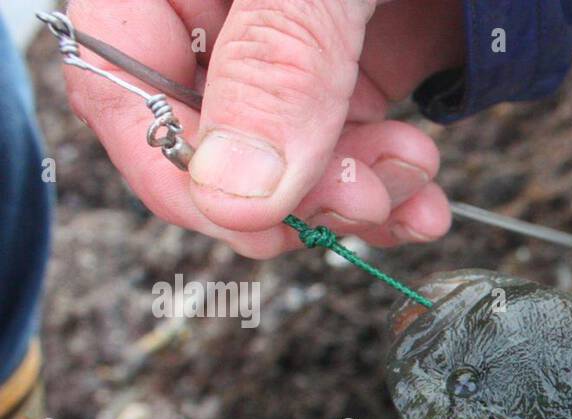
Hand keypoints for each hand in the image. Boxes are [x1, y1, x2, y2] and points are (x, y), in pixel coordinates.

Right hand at [63, 0, 465, 257]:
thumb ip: (280, 60)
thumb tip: (233, 188)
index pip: (119, 79)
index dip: (175, 166)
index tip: (249, 217)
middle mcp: (223, 9)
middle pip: (210, 139)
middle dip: (289, 190)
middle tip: (356, 202)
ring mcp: (293, 43)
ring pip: (291, 162)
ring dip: (354, 197)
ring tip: (412, 185)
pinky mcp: (359, 67)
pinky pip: (354, 152)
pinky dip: (392, 186)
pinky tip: (425, 194)